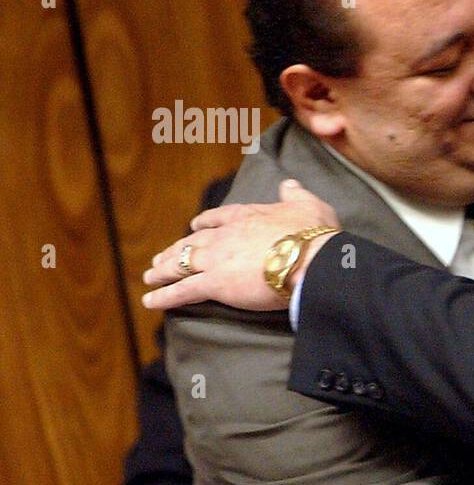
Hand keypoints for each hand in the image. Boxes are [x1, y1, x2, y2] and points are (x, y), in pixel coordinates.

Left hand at [142, 179, 338, 310]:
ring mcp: (216, 260)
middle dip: (175, 250)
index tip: (194, 226)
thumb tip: (289, 184)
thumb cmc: (313, 233)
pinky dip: (164, 296)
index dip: (204, 223)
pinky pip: (182, 290)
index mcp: (246, 216)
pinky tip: (150, 301)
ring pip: (180, 264)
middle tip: (161, 258)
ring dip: (163, 270)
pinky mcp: (214, 284)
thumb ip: (295, 194)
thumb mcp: (308, 205)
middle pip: (192, 242)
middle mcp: (224, 236)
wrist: (310, 258)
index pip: (217, 218)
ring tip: (150, 276)